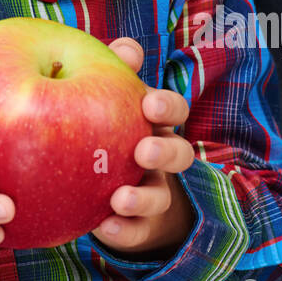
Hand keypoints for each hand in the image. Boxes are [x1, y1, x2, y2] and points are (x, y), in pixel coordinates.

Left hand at [90, 38, 196, 259]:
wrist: (110, 190)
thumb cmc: (102, 126)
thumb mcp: (105, 99)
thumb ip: (111, 72)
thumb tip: (126, 48)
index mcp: (152, 123)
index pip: (171, 109)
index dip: (165, 106)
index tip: (148, 104)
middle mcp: (159, 157)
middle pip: (179, 153)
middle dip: (164, 150)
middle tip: (143, 150)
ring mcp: (151, 193)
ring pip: (160, 197)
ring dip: (142, 197)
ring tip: (119, 199)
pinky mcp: (137, 226)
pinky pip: (135, 232)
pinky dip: (122, 231)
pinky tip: (104, 228)